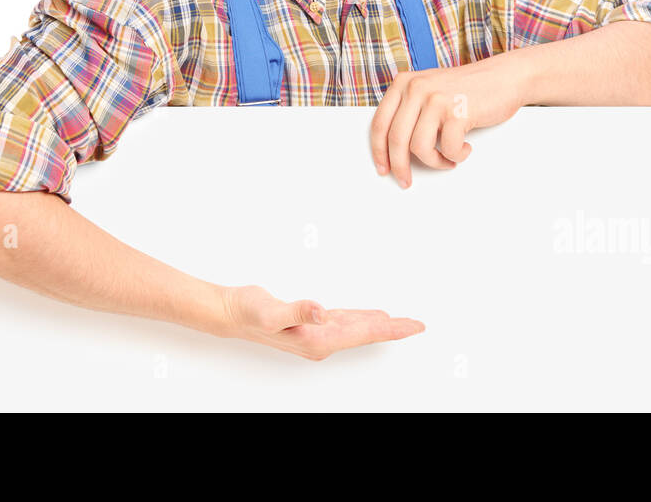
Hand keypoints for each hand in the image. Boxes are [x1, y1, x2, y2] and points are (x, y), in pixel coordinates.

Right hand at [220, 284, 424, 360]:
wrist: (232, 313)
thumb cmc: (249, 313)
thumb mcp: (271, 311)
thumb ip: (297, 311)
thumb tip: (321, 311)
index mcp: (318, 339)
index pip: (363, 333)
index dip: (391, 330)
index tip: (414, 327)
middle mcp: (321, 340)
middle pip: (366, 333)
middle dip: (393, 330)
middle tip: (419, 325)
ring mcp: (317, 333)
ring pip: (358, 328)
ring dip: (380, 326)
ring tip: (401, 322)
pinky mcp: (312, 323)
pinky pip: (346, 322)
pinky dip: (362, 319)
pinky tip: (370, 318)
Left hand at [370, 52, 528, 187]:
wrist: (504, 77)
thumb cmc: (467, 90)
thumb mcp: (428, 91)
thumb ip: (409, 110)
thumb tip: (392, 151)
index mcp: (403, 83)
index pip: (380, 123)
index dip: (379, 151)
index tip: (383, 168)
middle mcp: (416, 88)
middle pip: (396, 139)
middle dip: (400, 166)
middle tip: (406, 180)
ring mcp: (436, 99)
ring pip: (419, 148)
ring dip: (434, 162)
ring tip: (446, 159)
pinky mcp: (457, 111)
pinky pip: (448, 149)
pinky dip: (456, 156)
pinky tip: (465, 147)